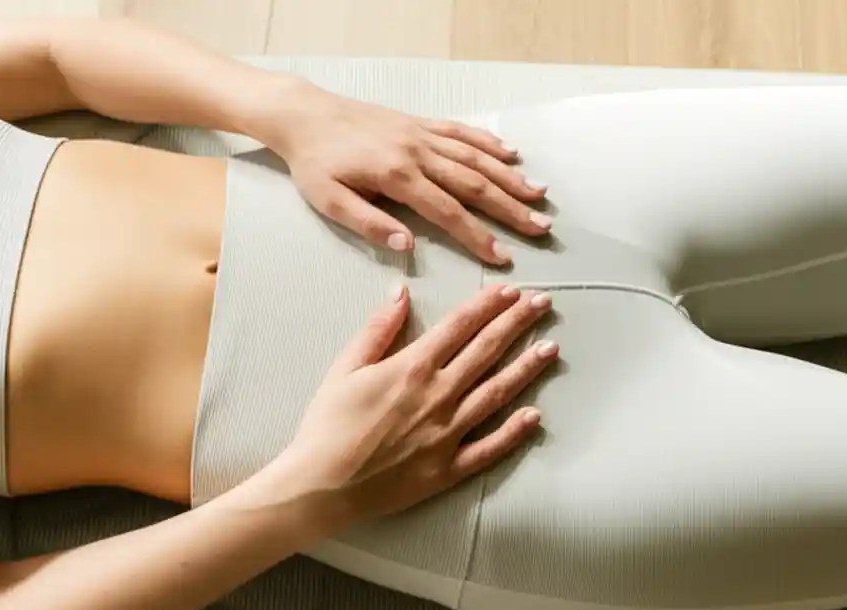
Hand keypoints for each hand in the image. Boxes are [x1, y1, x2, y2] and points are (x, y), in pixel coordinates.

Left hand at [251, 81, 550, 265]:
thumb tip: (407, 246)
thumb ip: (369, 224)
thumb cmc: (314, 164)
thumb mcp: (330, 201)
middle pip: (474, 184)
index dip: (478, 237)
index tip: (502, 257)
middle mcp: (417, 153)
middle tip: (541, 228)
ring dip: (509, 177)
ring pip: (475, 157)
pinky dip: (487, 142)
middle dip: (510, 208)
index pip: (448, 213)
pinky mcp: (418, 123)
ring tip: (538, 195)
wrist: (305, 115)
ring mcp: (421, 134)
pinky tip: (510, 153)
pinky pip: (460, 131)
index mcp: (397, 177)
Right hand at [286, 283, 556, 521]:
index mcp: (411, 367)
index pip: (459, 326)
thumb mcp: (344, 368)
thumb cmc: (326, 426)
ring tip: (551, 347)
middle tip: (544, 303)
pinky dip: (514, 431)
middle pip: (486, 351)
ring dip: (526, 368)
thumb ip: (377, 329)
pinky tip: (536, 416)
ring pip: (497, 393)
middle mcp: (438, 395)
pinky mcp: (449, 468)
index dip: (488, 305)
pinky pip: (489, 447)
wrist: (322, 486)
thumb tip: (401, 293)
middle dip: (517, 323)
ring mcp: (448, 433)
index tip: (511, 289)